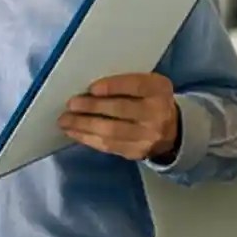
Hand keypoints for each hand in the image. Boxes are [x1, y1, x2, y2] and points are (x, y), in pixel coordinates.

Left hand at [57, 73, 179, 162]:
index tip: (91, 88)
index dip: (112, 87)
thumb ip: (125, 84)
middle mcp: (157, 114)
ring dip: (84, 125)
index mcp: (158, 90)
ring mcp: (147, 137)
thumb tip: (88, 89)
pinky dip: (88, 138)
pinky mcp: (136, 152)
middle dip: (92, 107)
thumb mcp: (146, 84)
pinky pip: (108, 146)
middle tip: (71, 104)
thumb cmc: (148, 99)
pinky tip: (74, 132)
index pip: (135, 86)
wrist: (171, 130)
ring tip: (65, 120)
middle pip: (121, 110)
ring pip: (111, 131)